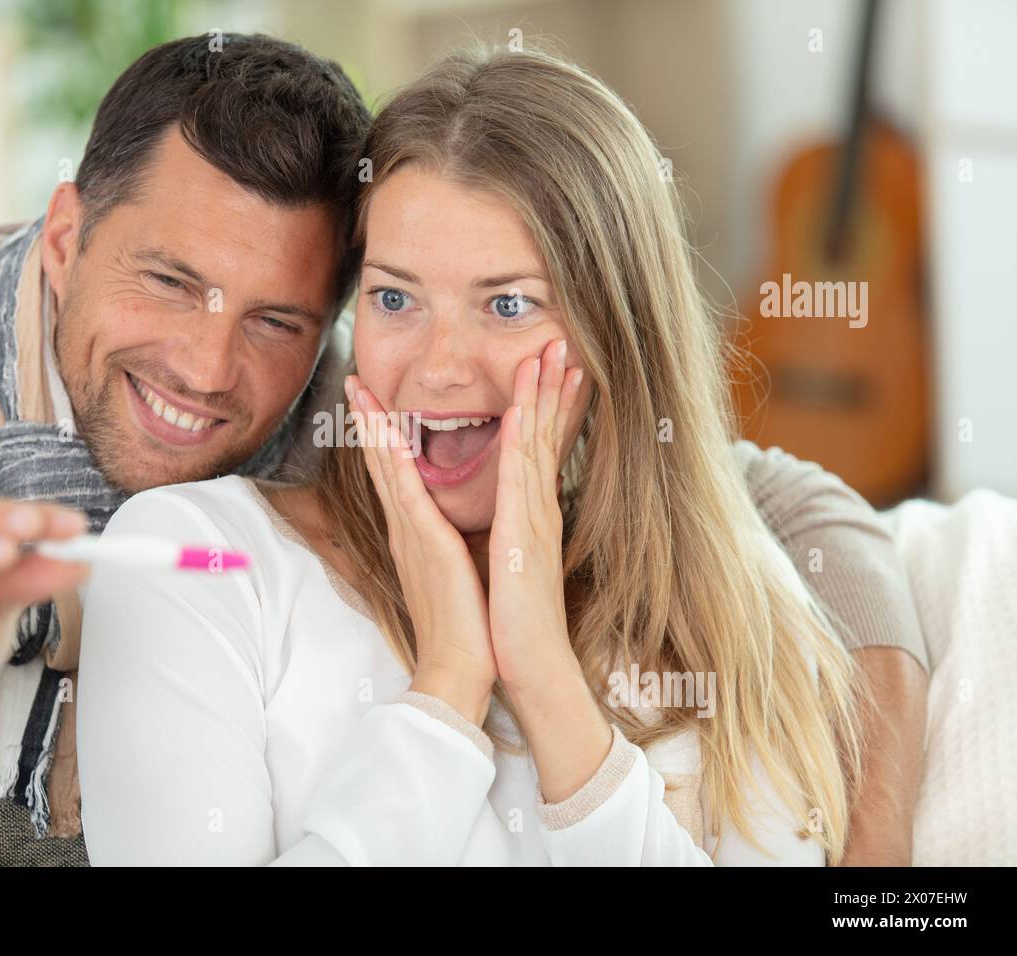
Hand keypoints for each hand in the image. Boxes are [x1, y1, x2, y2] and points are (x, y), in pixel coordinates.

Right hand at [345, 375, 495, 724]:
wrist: (458, 669)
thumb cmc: (463, 626)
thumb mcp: (454, 571)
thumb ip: (444, 544)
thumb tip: (446, 527)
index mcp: (416, 534)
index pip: (394, 473)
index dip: (383, 434)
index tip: (374, 401)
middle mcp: (407, 529)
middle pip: (381, 461)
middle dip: (368, 418)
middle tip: (354, 378)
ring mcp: (412, 536)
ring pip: (387, 469)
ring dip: (374, 426)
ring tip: (360, 389)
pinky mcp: (427, 546)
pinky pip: (409, 495)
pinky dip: (398, 462)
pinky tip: (388, 436)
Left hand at [488, 339, 589, 694]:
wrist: (529, 666)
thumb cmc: (514, 621)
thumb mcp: (510, 561)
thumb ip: (512, 527)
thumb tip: (507, 508)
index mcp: (530, 513)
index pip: (539, 446)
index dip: (546, 404)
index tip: (550, 367)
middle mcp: (536, 510)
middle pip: (545, 434)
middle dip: (551, 386)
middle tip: (558, 342)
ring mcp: (533, 522)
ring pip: (536, 446)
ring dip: (539, 398)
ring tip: (546, 354)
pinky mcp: (522, 541)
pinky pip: (521, 483)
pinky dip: (522, 444)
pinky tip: (521, 412)